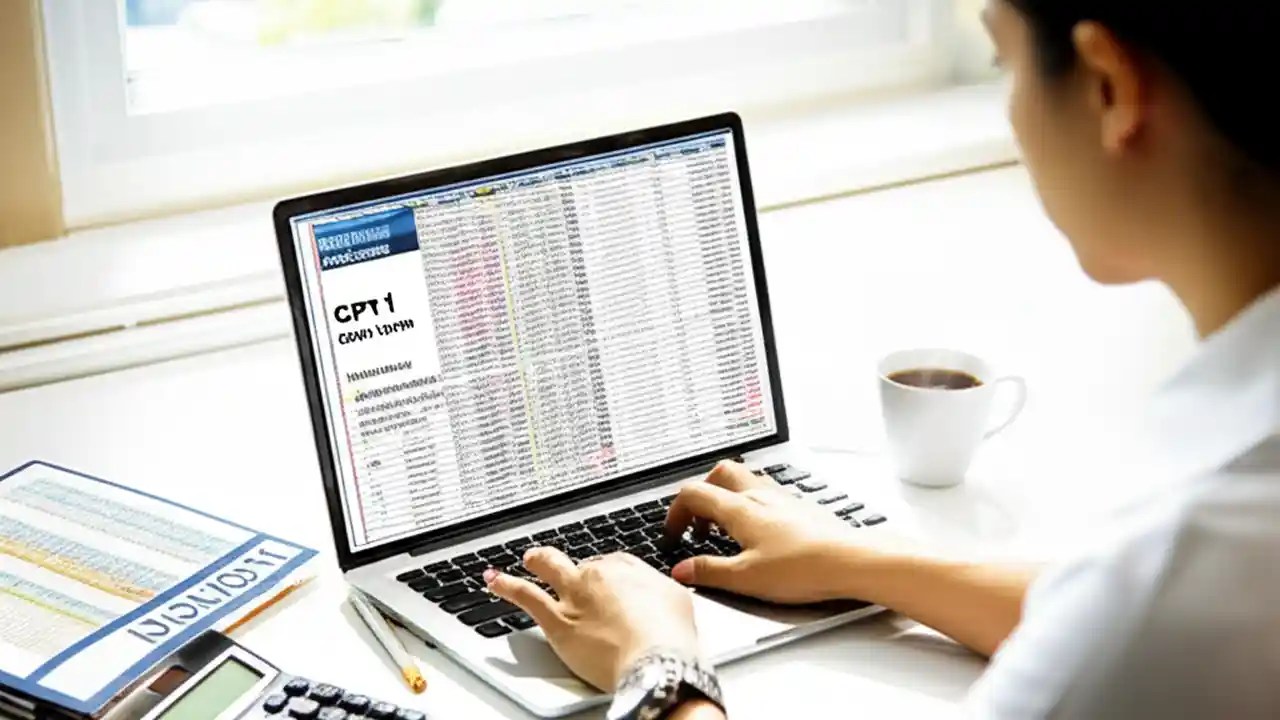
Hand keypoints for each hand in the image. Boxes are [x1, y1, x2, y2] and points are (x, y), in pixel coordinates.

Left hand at [485, 548, 699, 690]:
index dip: (604, 575)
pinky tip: (494, 581)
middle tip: (561, 562)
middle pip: (578, 561)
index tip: (603, 584)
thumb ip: (657, 590)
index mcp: (626, 568)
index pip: (608, 563)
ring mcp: (573, 595)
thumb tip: (654, 589)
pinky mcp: (556, 620)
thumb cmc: (670, 635)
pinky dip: (506, 585)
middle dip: (569, 561)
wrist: (654, 657)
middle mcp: (596, 576)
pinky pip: (524, 595)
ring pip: (547, 568)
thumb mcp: (675, 599)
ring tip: (527, 559)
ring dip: (535, 561)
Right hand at [666, 460, 874, 603]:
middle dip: (701, 494)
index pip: (694, 493)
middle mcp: (759, 495)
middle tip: (698, 524)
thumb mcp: (746, 578)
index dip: (675, 512)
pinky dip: (751, 507)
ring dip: (727, 498)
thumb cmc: (803, 568)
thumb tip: (682, 569)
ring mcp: (782, 498)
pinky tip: (759, 533)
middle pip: (719, 473)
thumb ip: (709, 571)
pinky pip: (766, 494)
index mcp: (740, 509)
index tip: (673, 533)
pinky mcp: (800, 507)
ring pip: (744, 480)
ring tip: (727, 529)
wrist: (851, 561)